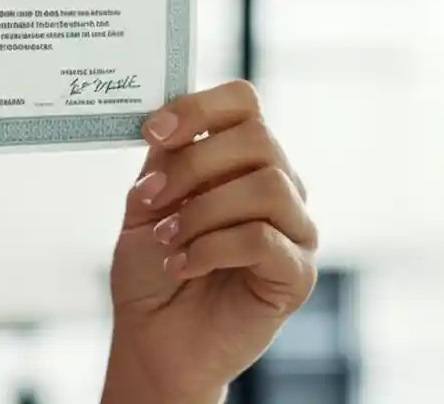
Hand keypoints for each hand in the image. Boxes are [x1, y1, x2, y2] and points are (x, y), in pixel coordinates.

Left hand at [103, 81, 317, 403]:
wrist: (154, 339)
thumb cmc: (153, 270)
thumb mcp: (146, 203)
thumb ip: (164, 159)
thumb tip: (169, 117)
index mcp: (242, 160)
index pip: (243, 102)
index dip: (199, 107)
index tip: (153, 132)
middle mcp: (278, 186)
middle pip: (258, 138)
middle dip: (194, 164)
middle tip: (153, 199)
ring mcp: (294, 230)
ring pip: (267, 186)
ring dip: (203, 211)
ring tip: (168, 240)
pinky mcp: (297, 274)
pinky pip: (263, 239)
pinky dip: (212, 248)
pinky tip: (184, 265)